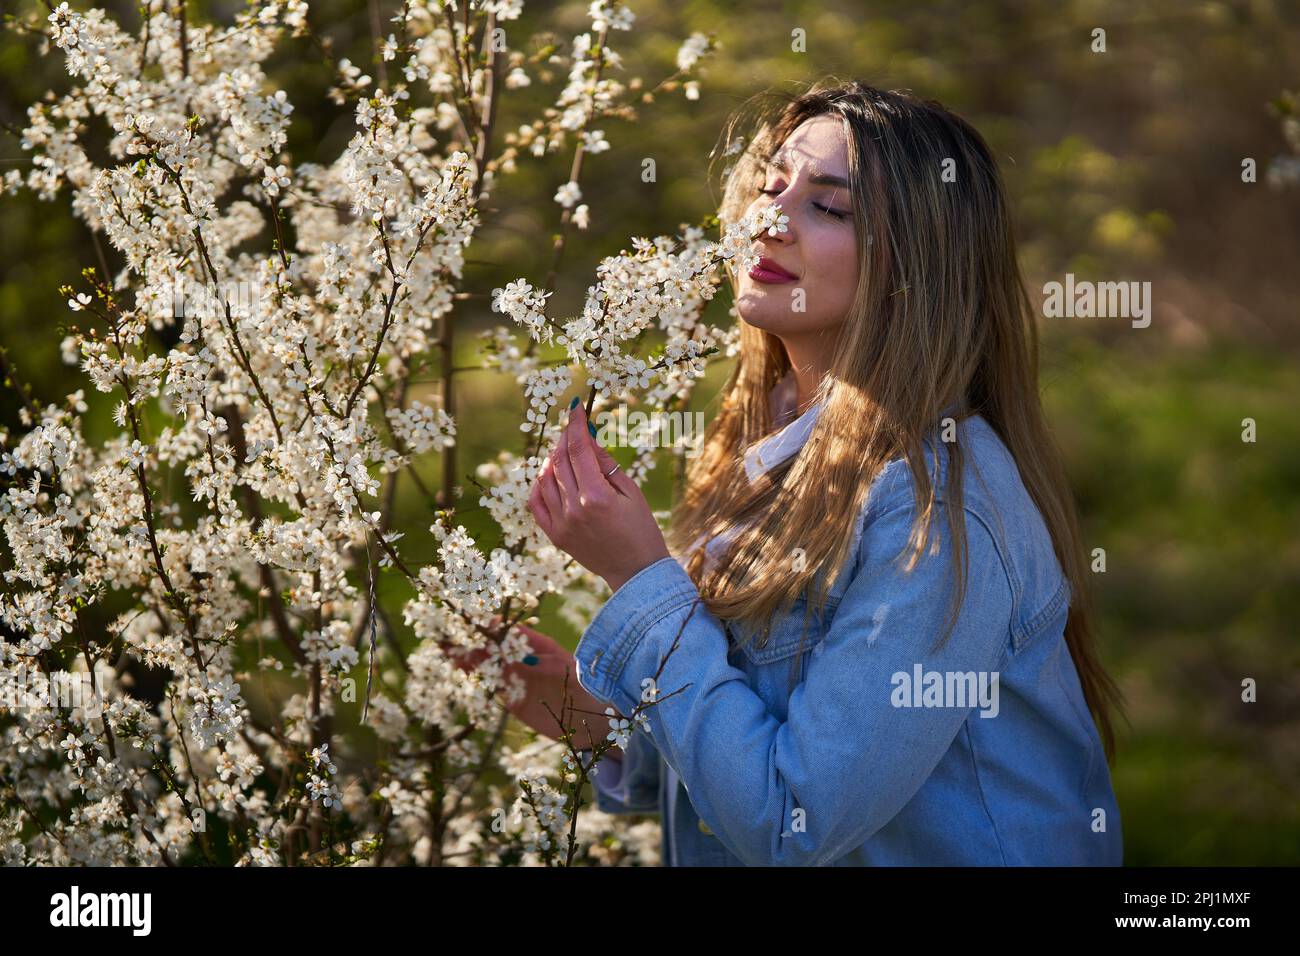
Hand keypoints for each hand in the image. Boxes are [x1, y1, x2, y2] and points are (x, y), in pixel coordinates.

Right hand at [446, 615, 612, 751]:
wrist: (590, 720)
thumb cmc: (584, 689)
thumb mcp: (568, 674)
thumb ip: (546, 667)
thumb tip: (526, 661)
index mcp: (538, 646)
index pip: (512, 632)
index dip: (493, 626)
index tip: (475, 621)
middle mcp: (524, 659)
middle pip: (495, 646)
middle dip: (474, 639)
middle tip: (452, 633)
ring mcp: (517, 677)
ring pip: (488, 664)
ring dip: (469, 655)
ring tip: (448, 648)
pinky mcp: (512, 697)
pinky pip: (491, 683)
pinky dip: (475, 675)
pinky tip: (459, 667)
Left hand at [527, 399, 671, 592]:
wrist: (636, 571)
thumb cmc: (641, 529)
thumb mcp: (631, 492)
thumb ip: (606, 464)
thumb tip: (588, 438)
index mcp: (596, 496)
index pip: (580, 450)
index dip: (576, 425)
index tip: (575, 408)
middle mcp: (574, 509)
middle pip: (560, 461)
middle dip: (564, 438)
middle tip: (571, 426)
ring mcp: (561, 524)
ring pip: (545, 479)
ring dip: (552, 459)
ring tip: (563, 450)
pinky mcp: (555, 536)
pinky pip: (536, 504)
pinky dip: (539, 484)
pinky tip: (548, 475)